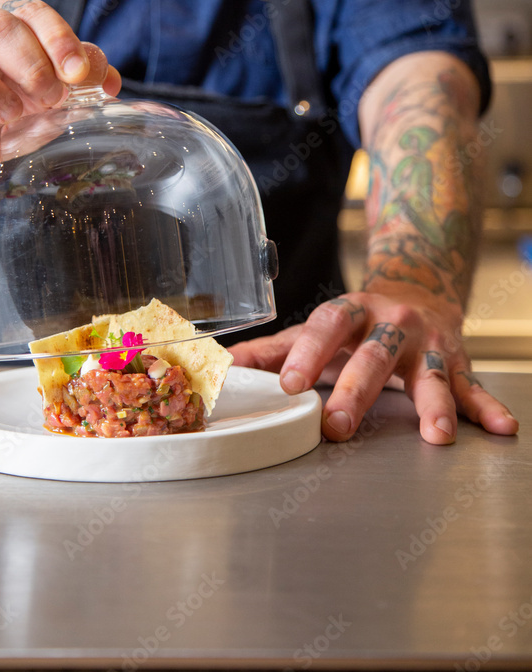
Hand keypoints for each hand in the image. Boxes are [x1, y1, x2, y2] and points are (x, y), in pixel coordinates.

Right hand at [0, 0, 120, 177]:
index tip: (76, 72)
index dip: (58, 39)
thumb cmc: (8, 95)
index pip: (32, 11)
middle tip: (50, 98)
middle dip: (31, 65)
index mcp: (5, 14)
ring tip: (13, 117)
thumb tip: (111, 82)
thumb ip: (82, 76)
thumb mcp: (50, 84)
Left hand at [228, 291, 519, 444]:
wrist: (417, 292)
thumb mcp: (317, 328)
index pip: (325, 328)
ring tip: (436, 434)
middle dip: (357, 391)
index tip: (290, 384)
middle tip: (339, 426)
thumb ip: (275, 350)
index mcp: (349, 313)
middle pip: (373, 356)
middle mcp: (390, 323)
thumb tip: (226, 364)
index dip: (307, 354)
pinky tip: (501, 428)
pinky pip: (472, 386)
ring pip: (428, 372)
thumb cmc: (356, 322)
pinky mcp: (456, 362)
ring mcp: (426, 343)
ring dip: (434, 404)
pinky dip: (487, 408)